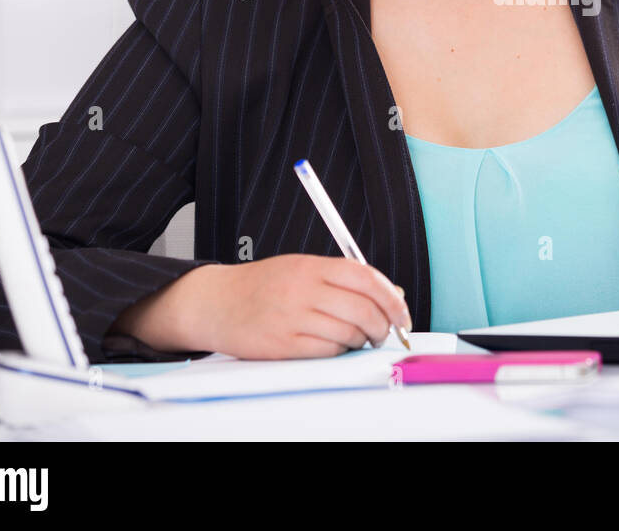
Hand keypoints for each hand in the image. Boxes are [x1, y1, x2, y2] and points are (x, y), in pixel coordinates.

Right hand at [200, 254, 412, 358]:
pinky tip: (334, 346)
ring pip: (348, 333)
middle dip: (383, 326)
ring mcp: (292, 318)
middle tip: (384, 332)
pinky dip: (339, 352)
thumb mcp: (304, 269)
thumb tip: (394, 294)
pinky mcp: (282, 345)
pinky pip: (327, 352)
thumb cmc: (263, 286)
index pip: (366, 278)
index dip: (392, 298)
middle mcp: (303, 289)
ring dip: (361, 340)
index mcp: (312, 266)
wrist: (216, 303)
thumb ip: (346, 279)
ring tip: (357, 338)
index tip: (402, 314)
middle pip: (363, 309)